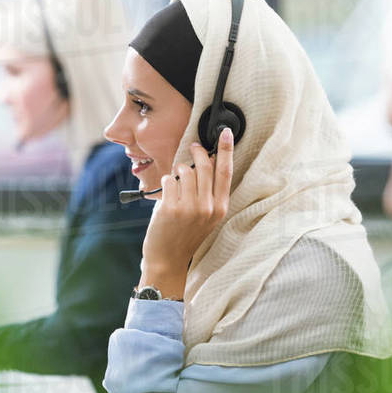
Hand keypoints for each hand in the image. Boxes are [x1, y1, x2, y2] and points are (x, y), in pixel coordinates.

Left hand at [138, 127, 233, 299]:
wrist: (168, 259)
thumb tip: (206, 161)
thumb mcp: (206, 217)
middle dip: (197, 152)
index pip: (226, 172)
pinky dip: (166, 181)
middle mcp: (208, 208)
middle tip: (193, 147)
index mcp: (220, 208)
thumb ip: (209, 193)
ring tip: (176, 178)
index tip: (225, 133)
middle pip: (205, 166)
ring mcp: (189, 209)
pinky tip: (167, 192)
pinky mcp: (171, 208)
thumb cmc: (185, 235)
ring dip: (178, 169)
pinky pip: (168, 181)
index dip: (226, 150)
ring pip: (184, 172)